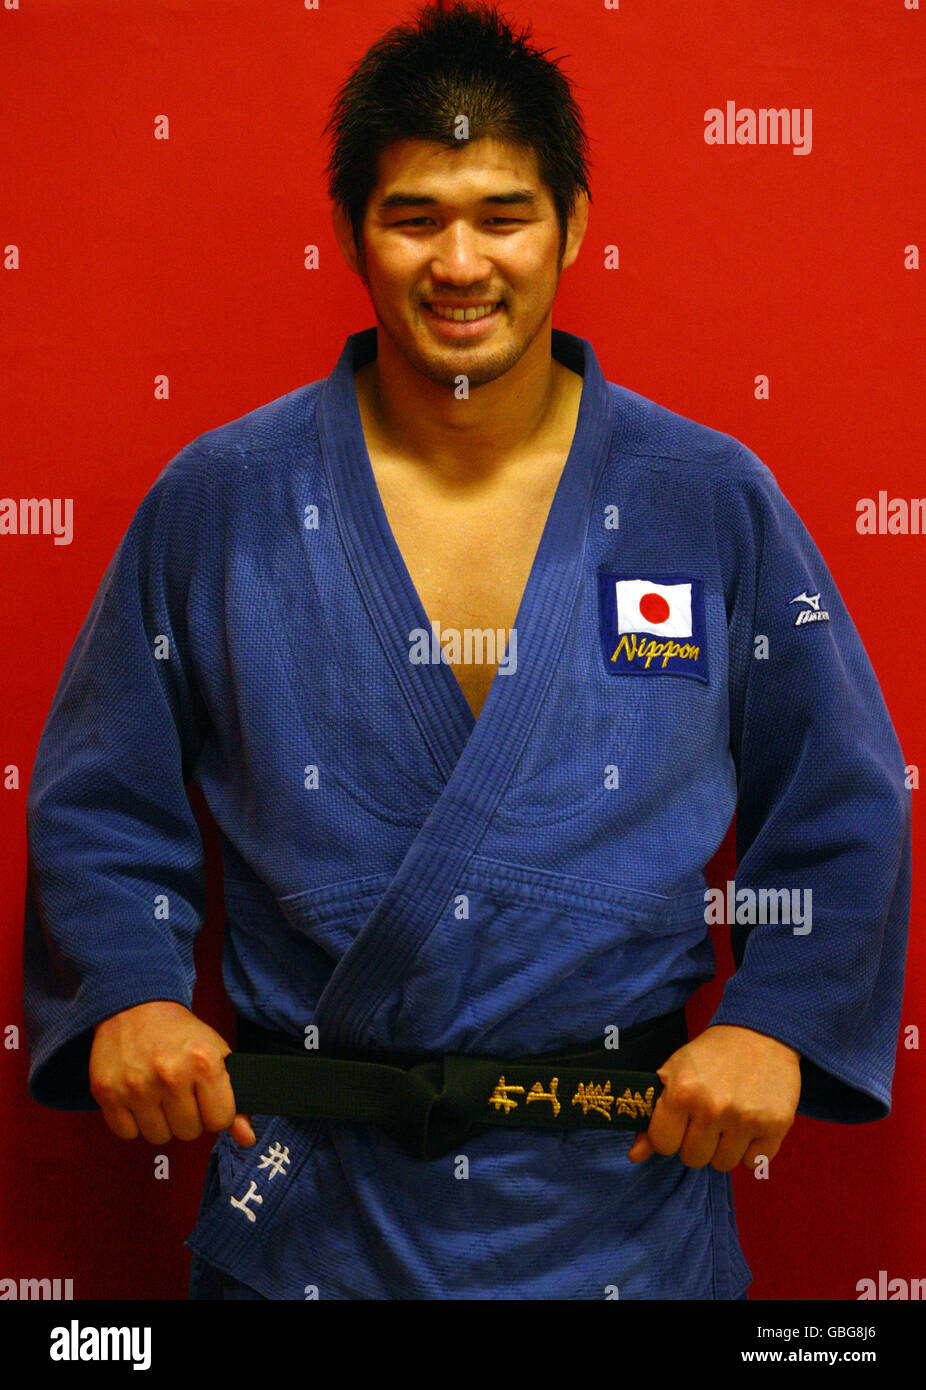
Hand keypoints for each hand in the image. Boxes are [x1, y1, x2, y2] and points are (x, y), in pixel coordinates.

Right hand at [89, 1000, 255, 1146]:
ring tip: (159, 1095)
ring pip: (158, 1137)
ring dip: (161, 1122)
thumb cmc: (181, 1035)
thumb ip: (234, 1099)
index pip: (219, 1120)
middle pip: (189, 1132)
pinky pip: (127, 1134)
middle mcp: (171, 1075)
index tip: (207, 1099)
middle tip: (181, 1093)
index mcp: (204, 1062)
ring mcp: (136, 1085)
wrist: (136, 1006)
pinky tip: (138, 1098)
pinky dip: (133, 1122)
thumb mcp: (217, 1054)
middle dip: (188, 1117)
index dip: (215, 1112)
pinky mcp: (107, 1092)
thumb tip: (247, 1138)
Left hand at [627, 1024, 800, 1170]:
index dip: (670, 1134)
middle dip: (697, 1142)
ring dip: (724, 1148)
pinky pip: (754, 1164)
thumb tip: (634, 1156)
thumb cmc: (711, 1055)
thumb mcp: (674, 1072)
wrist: (760, 1034)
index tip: (680, 1121)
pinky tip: (750, 1126)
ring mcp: (746, 1119)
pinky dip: (752, 1151)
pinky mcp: (776, 1125)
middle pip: (694, 1159)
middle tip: (707, 1118)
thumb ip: (652, 1114)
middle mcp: (713, 1107)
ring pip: (723, 1165)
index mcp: (682, 1091)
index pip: (664, 1144)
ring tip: (729, 1120)